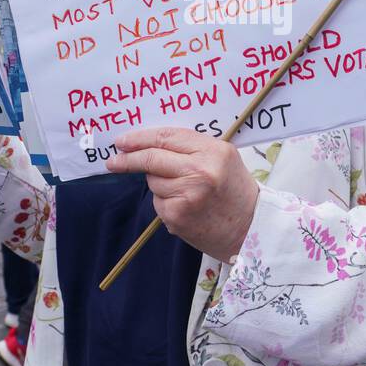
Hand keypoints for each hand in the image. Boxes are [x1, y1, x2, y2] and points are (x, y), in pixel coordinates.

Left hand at [105, 127, 258, 260]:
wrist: (251, 228)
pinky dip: (165, 202)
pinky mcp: (178, 216)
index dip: (140, 138)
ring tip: (184, 190)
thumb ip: (191, 146)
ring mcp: (187, 195)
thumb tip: (149, 142)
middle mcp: (200, 171)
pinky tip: (185, 206)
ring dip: (158, 183)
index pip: (167, 137)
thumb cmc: (235, 190)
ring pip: (153, 181)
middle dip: (128, 159)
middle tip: (113, 161)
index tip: (122, 141)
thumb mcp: (223, 158)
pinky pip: (158, 202)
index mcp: (213, 151)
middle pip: (151, 158)